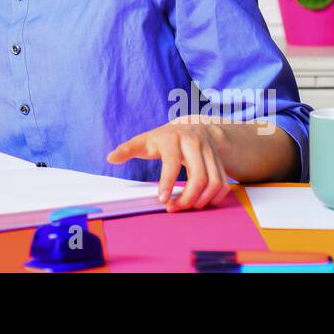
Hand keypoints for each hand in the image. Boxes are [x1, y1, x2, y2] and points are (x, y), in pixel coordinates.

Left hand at [105, 115, 230, 210]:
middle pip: (198, 176)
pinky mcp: (220, 161)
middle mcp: (194, 143)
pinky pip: (223, 184)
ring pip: (214, 182)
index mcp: (173, 138)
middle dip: (188, 198)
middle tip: (173, 208)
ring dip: (202, 200)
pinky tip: (201, 202)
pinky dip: (215, 197)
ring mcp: (210, 152)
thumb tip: (109, 158)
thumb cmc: (165, 138)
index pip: (172, 162)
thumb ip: (128, 149)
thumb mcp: (146, 140)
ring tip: (187, 206)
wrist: (195, 126)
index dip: (167, 182)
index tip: (162, 200)